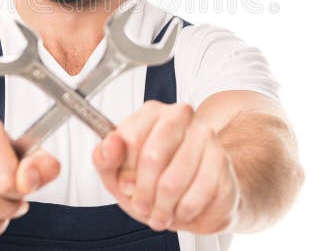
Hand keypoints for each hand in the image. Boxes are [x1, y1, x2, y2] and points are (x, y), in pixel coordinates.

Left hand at [92, 101, 239, 233]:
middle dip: (144, 192)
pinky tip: (182, 210)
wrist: (197, 198)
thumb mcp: (118, 173)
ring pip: (173, 179)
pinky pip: (198, 191)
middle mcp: (180, 116)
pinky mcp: (221, 159)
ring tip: (161, 214)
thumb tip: (111, 143)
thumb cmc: (155, 181)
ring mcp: (204, 135)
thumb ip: (105, 158)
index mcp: (151, 112)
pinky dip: (185, 210)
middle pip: (152, 156)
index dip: (125, 170)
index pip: (129, 137)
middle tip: (143, 207)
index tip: (126, 186)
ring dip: (163, 207)